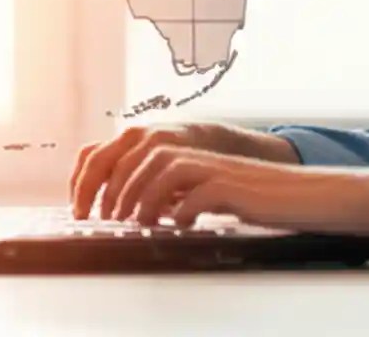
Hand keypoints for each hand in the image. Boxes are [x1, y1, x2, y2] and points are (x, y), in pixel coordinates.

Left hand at [69, 123, 298, 218]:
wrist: (287, 191)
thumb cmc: (240, 192)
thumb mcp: (193, 183)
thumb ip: (164, 185)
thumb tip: (126, 206)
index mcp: (171, 146)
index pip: (118, 150)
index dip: (93, 177)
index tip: (81, 207)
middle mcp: (184, 148)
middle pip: (132, 159)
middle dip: (112, 193)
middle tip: (107, 220)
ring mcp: (204, 163)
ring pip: (158, 172)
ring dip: (141, 200)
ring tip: (139, 223)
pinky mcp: (225, 182)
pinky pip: (192, 193)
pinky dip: (180, 210)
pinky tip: (180, 223)